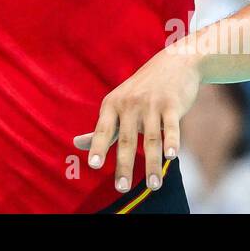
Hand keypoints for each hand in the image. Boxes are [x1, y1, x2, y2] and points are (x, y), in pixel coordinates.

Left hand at [73, 45, 201, 193]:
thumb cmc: (142, 90)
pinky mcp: (172, 104)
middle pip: (126, 140)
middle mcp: (129, 104)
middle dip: (124, 165)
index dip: (98, 147)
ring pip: (150, 139)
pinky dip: (171, 141)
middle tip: (122, 188)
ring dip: (153, 164)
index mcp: (112, 104)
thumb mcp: (118, 103)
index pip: (102, 130)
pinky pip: (171, 127)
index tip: (93, 165)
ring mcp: (151, 104)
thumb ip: (102, 128)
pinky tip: (172, 156)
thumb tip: (76, 144)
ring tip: (154, 185)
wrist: (173, 63)